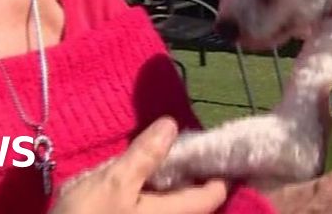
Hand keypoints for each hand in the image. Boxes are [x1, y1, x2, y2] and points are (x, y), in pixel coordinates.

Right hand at [52, 117, 227, 213]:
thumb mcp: (113, 182)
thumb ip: (144, 155)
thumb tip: (171, 126)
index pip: (212, 195)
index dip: (218, 172)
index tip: (216, 149)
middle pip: (194, 203)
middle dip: (192, 178)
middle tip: (186, 150)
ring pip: (172, 207)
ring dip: (171, 188)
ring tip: (163, 164)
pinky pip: (155, 210)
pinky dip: (154, 198)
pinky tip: (140, 186)